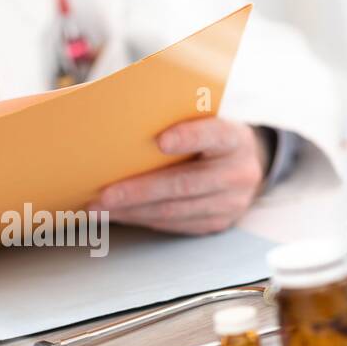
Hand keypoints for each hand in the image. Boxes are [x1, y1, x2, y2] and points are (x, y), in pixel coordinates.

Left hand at [89, 118, 270, 234]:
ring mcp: (230, 203)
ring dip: (132, 211)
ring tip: (100, 208)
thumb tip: (123, 125)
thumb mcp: (208, 121)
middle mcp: (238, 173)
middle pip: (184, 184)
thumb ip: (179, 121)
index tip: (160, 141)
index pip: (214, 135)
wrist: (246, 165)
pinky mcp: (217, 223)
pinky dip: (143, 219)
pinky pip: (174, 224)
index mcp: (235, 139)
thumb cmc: (212, 138)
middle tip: (104, 195)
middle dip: (139, 191)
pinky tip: (119, 214)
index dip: (189, 137)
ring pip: (174, 210)